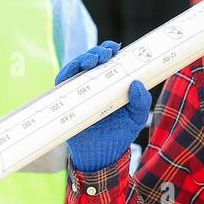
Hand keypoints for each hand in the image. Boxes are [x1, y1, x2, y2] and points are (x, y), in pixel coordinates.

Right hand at [56, 41, 151, 171]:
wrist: (102, 155)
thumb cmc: (120, 133)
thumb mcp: (136, 117)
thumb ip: (141, 101)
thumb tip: (137, 83)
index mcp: (110, 84)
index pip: (108, 61)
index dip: (109, 50)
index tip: (115, 48)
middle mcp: (93, 85)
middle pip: (91, 60)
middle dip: (97, 52)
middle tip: (105, 54)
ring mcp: (78, 92)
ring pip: (77, 68)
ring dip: (83, 59)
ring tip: (93, 60)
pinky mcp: (66, 101)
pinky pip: (63, 83)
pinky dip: (67, 73)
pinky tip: (75, 69)